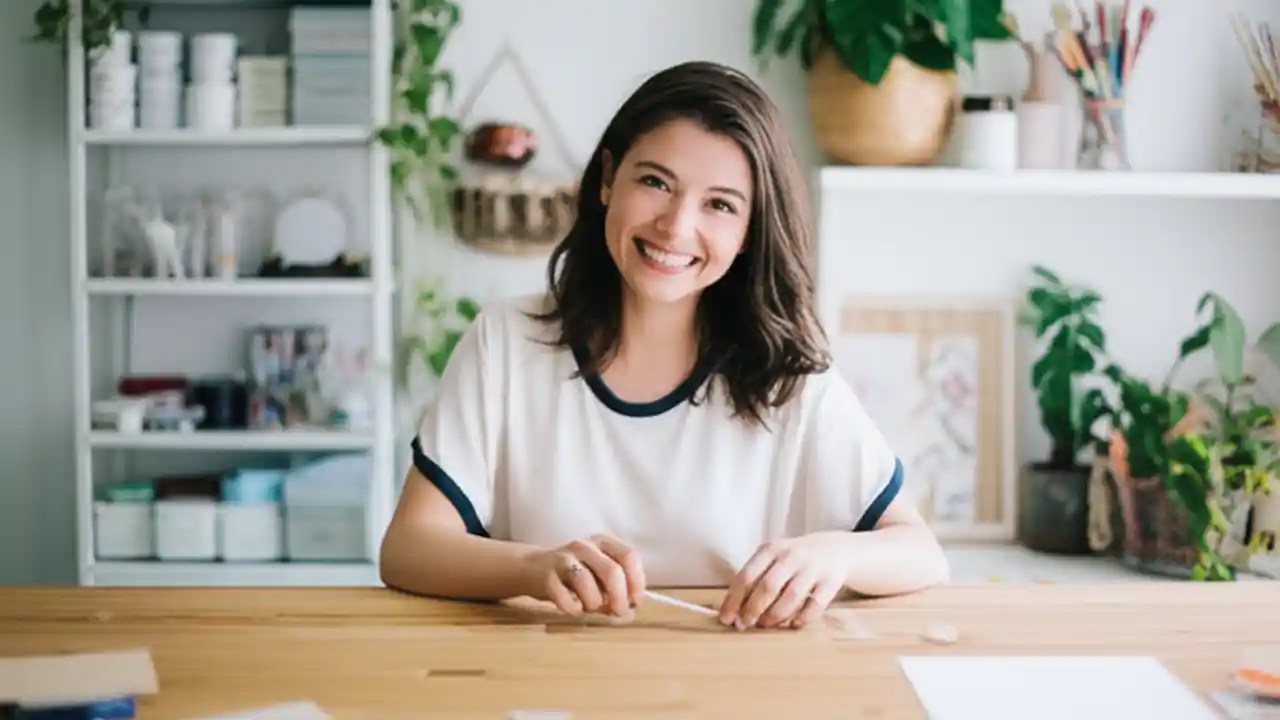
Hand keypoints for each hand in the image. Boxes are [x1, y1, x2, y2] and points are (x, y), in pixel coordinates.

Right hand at [524, 534, 645, 616]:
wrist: (533, 567)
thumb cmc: (574, 573)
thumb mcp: (598, 572)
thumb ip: (616, 586)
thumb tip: (631, 608)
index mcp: (603, 542)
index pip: (629, 556)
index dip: (636, 581)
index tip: (635, 601)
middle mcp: (585, 546)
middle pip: (611, 571)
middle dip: (619, 598)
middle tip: (618, 612)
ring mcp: (564, 559)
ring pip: (587, 584)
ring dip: (594, 604)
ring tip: (590, 607)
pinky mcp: (546, 576)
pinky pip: (565, 599)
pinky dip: (573, 609)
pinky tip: (573, 607)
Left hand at [718, 534, 847, 629]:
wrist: (835, 549)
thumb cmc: (793, 560)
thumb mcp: (772, 559)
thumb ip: (754, 580)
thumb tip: (734, 613)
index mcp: (771, 549)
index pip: (746, 575)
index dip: (734, 600)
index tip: (726, 618)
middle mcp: (792, 555)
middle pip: (768, 586)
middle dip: (753, 609)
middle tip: (745, 625)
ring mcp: (813, 568)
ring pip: (791, 597)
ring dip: (775, 616)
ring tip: (766, 625)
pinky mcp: (831, 581)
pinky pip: (815, 605)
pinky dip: (802, 618)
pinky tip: (792, 624)